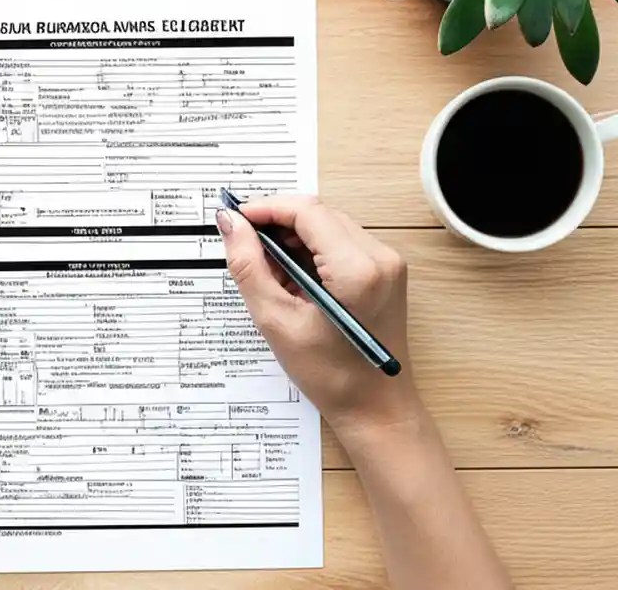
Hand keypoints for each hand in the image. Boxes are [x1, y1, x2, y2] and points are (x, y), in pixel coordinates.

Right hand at [217, 195, 419, 435]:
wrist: (376, 409)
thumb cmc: (332, 376)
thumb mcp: (277, 321)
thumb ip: (249, 266)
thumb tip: (231, 225)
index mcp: (357, 269)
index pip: (305, 211)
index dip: (265, 208)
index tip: (235, 218)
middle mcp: (380, 258)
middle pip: (318, 214)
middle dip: (276, 222)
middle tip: (243, 244)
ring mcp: (386, 263)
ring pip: (328, 226)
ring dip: (293, 238)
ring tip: (268, 270)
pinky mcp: (385, 272)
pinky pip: (341, 243)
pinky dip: (311, 251)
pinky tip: (292, 279)